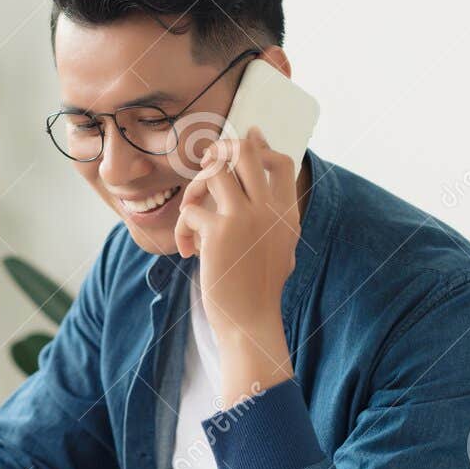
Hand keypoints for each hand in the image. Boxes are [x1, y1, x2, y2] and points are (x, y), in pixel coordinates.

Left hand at [173, 126, 298, 401]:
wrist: (250, 322)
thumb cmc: (259, 289)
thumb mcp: (279, 247)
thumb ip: (272, 216)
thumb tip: (259, 191)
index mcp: (287, 214)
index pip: (281, 161)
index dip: (260, 147)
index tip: (242, 147)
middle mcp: (268, 210)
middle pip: (245, 151)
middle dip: (221, 149)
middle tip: (207, 164)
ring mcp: (244, 218)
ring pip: (214, 171)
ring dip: (194, 187)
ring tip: (191, 210)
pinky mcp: (218, 232)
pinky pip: (190, 210)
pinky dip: (182, 229)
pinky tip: (188, 251)